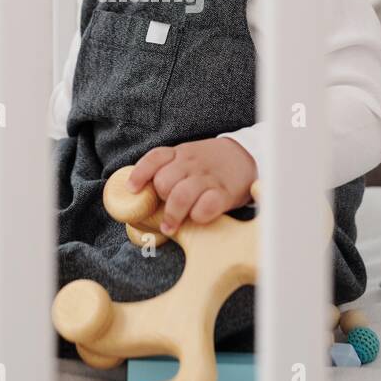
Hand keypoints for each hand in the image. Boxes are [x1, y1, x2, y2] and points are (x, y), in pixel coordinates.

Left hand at [126, 137, 257, 235]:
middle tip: (164, 208)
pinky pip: (206, 206)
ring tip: (171, 226)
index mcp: (180, 154)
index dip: (140, 174)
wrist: (247, 156)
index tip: (133, 189)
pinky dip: (198, 216)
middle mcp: (192, 163)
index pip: (155, 158)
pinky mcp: (225, 193)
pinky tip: (197, 219)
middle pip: (164, 182)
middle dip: (160, 199)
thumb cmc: (210, 165)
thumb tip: (140, 195)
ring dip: (173, 215)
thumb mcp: (188, 159)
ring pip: (181, 196)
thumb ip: (169, 171)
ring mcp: (209, 178)